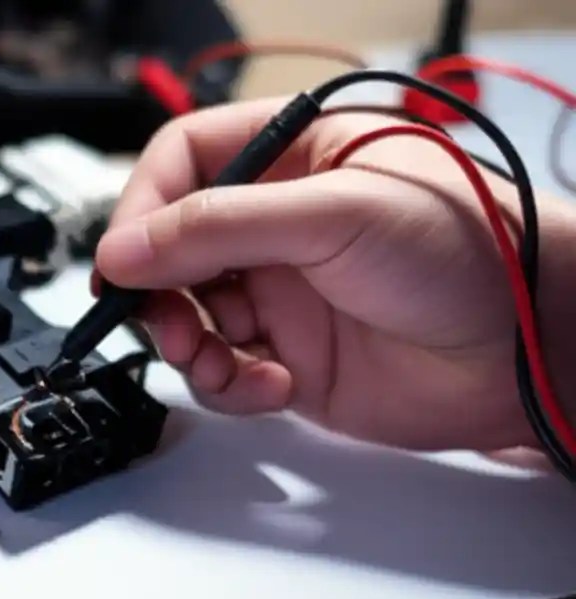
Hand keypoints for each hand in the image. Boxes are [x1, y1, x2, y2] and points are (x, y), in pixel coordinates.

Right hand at [95, 97, 575, 451]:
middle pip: (171, 249)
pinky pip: (224, 373)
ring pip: (188, 317)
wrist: (528, 351)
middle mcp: (277, 224)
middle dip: (158, 292)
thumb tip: (125, 249)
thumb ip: (218, 228)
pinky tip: (273, 385)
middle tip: (167, 323)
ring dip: (189, 346)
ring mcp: (280, 293)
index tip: (126, 257)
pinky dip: (232, 386)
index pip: (183, 163)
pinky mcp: (291, 357)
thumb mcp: (333, 214)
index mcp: (291, 157)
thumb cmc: (470, 252)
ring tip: (219, 360)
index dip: (143, 206)